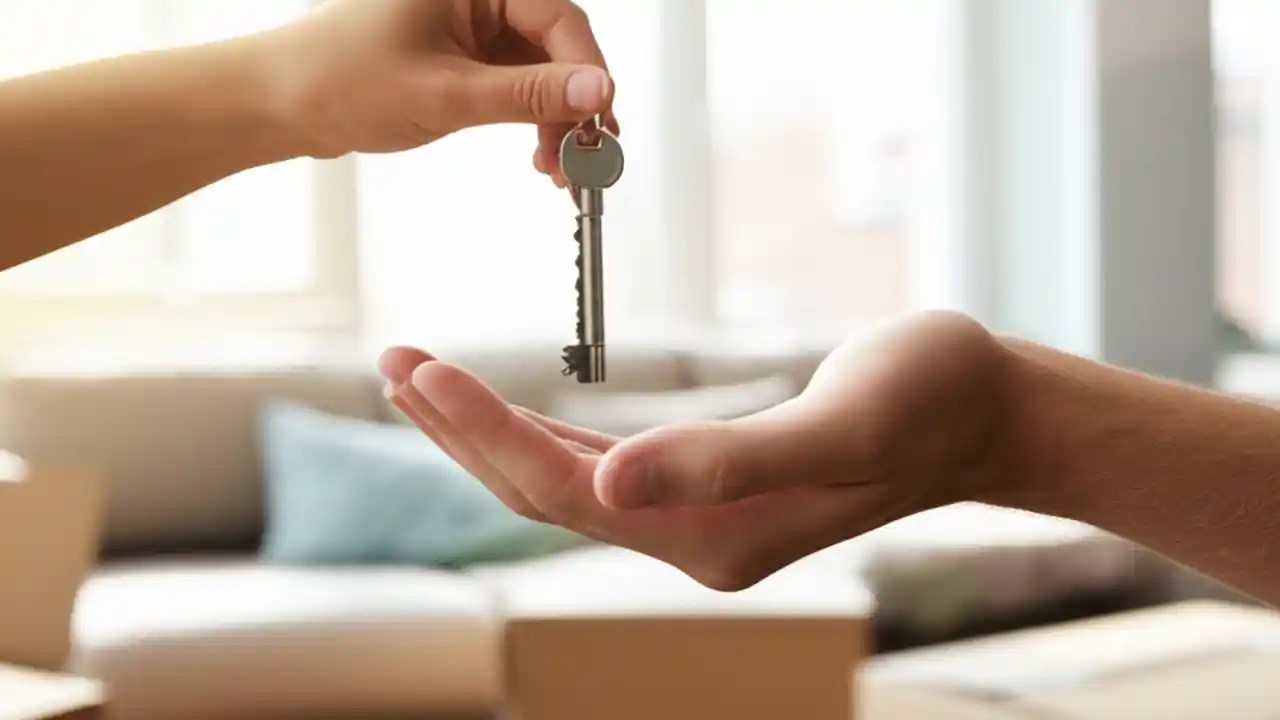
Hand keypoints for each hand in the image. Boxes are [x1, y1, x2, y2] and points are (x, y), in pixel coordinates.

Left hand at [262, 0, 614, 183]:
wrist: (281, 103)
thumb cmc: (339, 79)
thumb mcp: (446, 93)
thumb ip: (527, 94)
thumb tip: (597, 92)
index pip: (557, 16)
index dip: (587, 71)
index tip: (601, 120)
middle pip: (557, 44)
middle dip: (575, 104)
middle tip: (587, 156)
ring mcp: (473, 25)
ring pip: (543, 69)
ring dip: (558, 120)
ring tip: (560, 168)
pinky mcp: (467, 54)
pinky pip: (520, 83)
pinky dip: (534, 120)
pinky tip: (541, 154)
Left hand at [378, 312, 1013, 589]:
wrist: (982, 410)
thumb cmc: (927, 401)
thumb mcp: (839, 424)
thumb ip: (727, 459)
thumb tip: (608, 484)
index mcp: (713, 536)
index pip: (568, 491)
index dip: (487, 434)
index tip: (422, 372)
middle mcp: (693, 538)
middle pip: (547, 493)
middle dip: (464, 432)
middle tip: (394, 363)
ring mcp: (697, 515)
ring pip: (563, 479)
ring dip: (489, 432)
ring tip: (420, 378)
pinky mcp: (704, 483)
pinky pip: (601, 465)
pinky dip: (542, 432)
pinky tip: (504, 411)